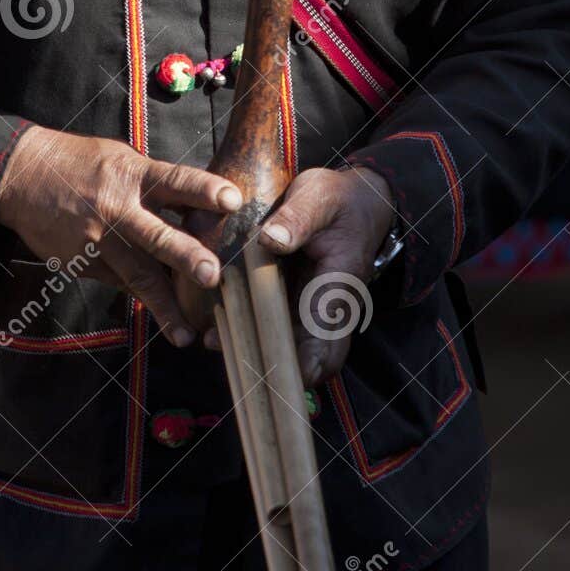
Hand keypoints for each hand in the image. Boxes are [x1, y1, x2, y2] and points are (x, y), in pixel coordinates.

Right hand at [0, 124, 242, 346]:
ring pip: (136, 276)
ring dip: (163, 307)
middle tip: (213, 276)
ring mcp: (98, 241)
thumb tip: (199, 204)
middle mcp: (117, 209)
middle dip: (185, 257)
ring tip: (186, 335)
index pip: (175, 180)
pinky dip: (143, 300)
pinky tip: (163, 319)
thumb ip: (156, 182)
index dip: (203, 190)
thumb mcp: (121, 159)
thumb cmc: (81, 163)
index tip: (232, 200)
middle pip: (156, 235)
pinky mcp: (83, 265)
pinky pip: (119, 285)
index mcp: (132, 175)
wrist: (22, 176)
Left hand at [201, 165, 395, 385]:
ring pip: (293, 348)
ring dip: (259, 354)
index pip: (330, 338)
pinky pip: (279, 329)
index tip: (278, 373)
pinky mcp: (298, 303)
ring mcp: (314, 309)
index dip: (309, 364)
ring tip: (214, 343)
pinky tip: (219, 328)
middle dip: (278, 371)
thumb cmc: (339, 199)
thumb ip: (297, 217)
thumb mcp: (319, 197)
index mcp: (340, 283)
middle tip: (236, 364)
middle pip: (313, 358)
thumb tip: (270, 239)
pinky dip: (253, 333)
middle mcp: (330, 307)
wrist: (355, 201)